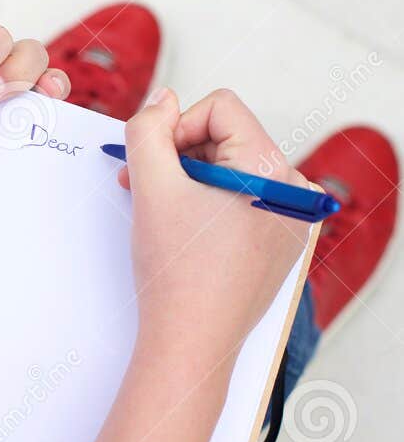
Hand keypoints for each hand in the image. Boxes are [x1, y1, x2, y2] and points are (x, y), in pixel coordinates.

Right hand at [122, 87, 309, 377]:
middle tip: (147, 189)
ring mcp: (292, 218)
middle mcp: (293, 190)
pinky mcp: (282, 241)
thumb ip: (148, 129)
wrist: (192, 343)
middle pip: (229, 137)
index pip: (220, 107)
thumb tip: (163, 98)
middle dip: (183, 156)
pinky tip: (191, 234)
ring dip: (194, 181)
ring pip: (234, 169)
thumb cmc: (176, 273)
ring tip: (167, 214)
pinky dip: (213, 206)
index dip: (177, 128)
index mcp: (271, 169)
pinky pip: (246, 199)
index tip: (156, 168)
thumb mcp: (151, 186)